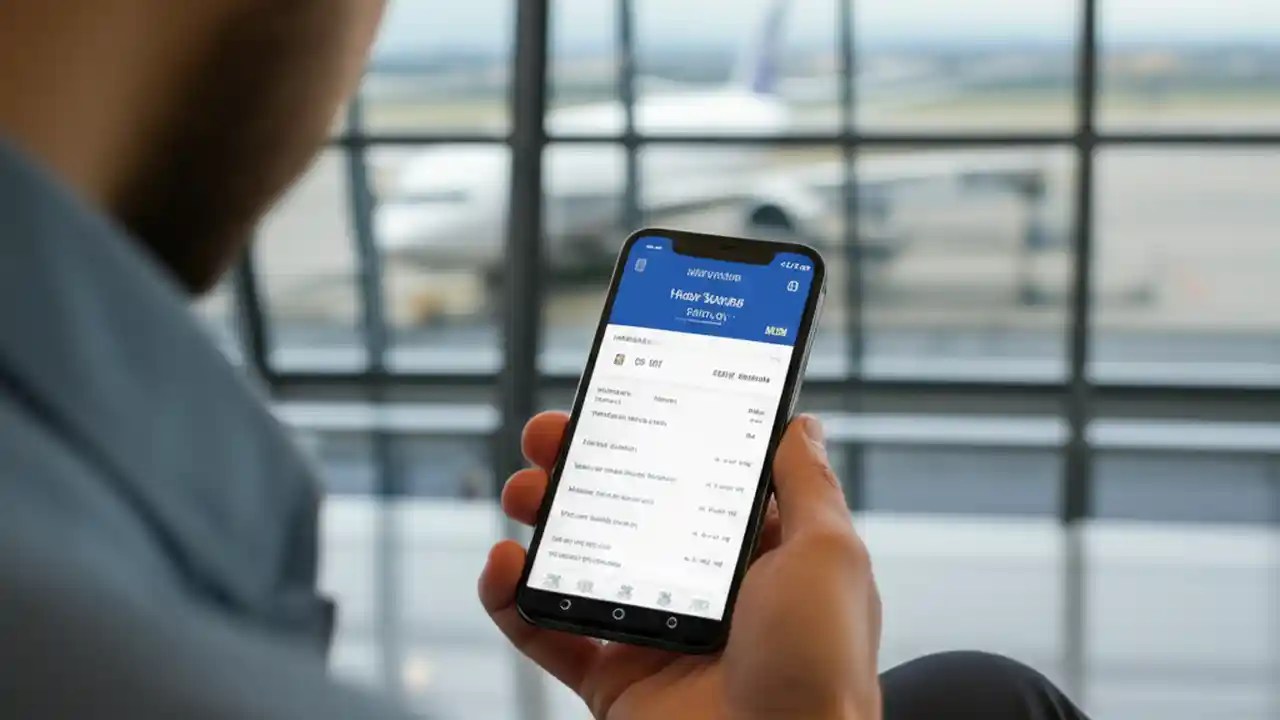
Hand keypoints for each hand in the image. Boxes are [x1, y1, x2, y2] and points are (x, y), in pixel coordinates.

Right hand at [478, 413, 882, 719]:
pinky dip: (512, 599)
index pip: (697, 476)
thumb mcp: (829, 556)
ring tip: (523, 493)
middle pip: (628, 509)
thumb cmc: (821, 668)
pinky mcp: (612, 681)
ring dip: (541, 518)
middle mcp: (702, 589)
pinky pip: (546, 632)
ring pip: (579, 561)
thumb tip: (802, 425)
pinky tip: (504, 566)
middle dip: (582, 465)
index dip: (658, 432)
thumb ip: (809, 486)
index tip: (621, 395)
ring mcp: (653, 633)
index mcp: (758, 555)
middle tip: (550, 436)